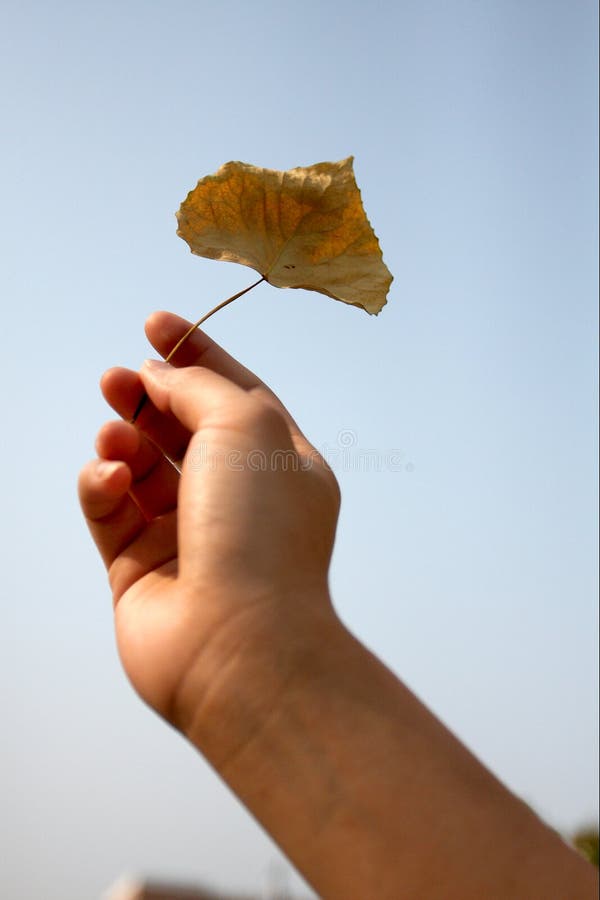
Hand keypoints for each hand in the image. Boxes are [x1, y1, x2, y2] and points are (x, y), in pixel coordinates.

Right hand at [79, 311, 340, 759]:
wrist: (237, 643)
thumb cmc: (259, 529)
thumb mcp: (246, 426)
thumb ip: (201, 387)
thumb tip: (159, 378)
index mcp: (281, 466)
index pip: (236, 395)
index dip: (197, 355)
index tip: (155, 323)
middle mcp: (237, 499)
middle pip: (183, 430)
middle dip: (149, 397)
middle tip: (117, 379)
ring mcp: (188, 535)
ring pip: (142, 468)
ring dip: (124, 440)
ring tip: (115, 433)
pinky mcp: (140, 568)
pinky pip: (112, 510)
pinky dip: (104, 486)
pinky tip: (110, 480)